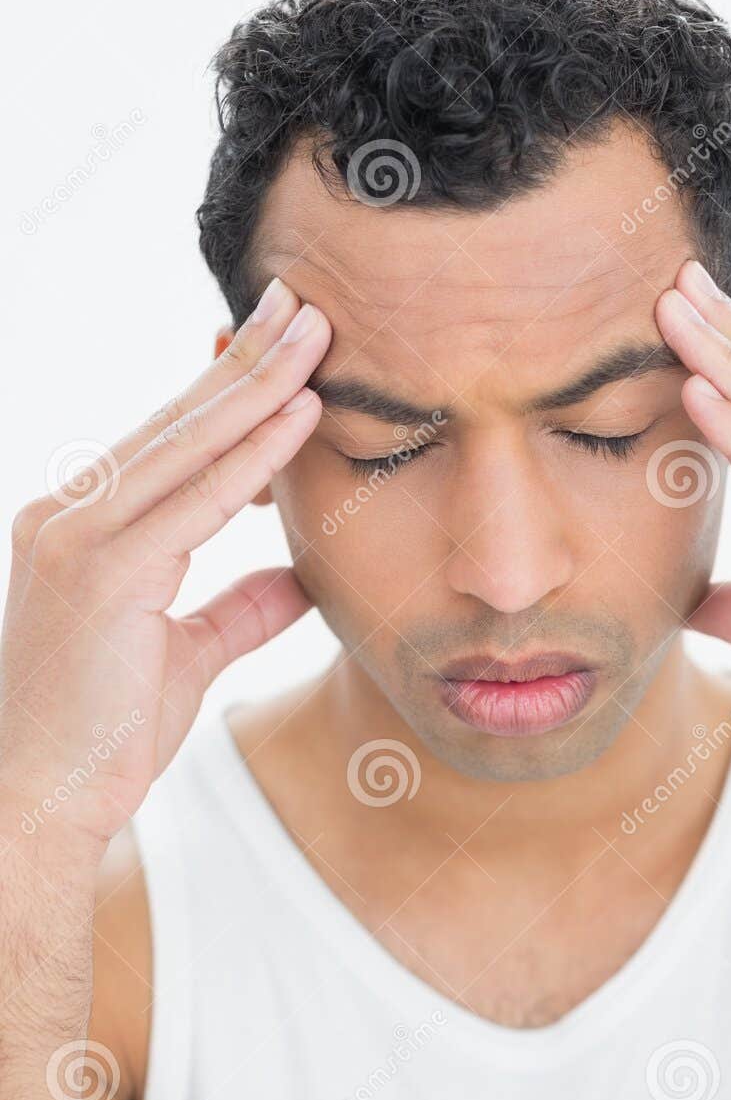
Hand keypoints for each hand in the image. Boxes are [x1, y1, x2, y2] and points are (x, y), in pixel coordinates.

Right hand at [0, 278, 328, 857]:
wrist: (41, 800)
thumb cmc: (104, 733)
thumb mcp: (187, 655)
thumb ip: (240, 608)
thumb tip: (299, 577)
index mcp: (83, 524)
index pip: (171, 440)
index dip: (230, 388)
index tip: (284, 344)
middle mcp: (71, 512)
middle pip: (178, 420)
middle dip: (247, 358)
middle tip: (305, 299)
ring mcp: (78, 536)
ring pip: (189, 443)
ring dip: (261, 384)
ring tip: (318, 333)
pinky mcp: (100, 571)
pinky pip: (196, 499)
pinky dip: (254, 454)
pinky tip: (303, 412)